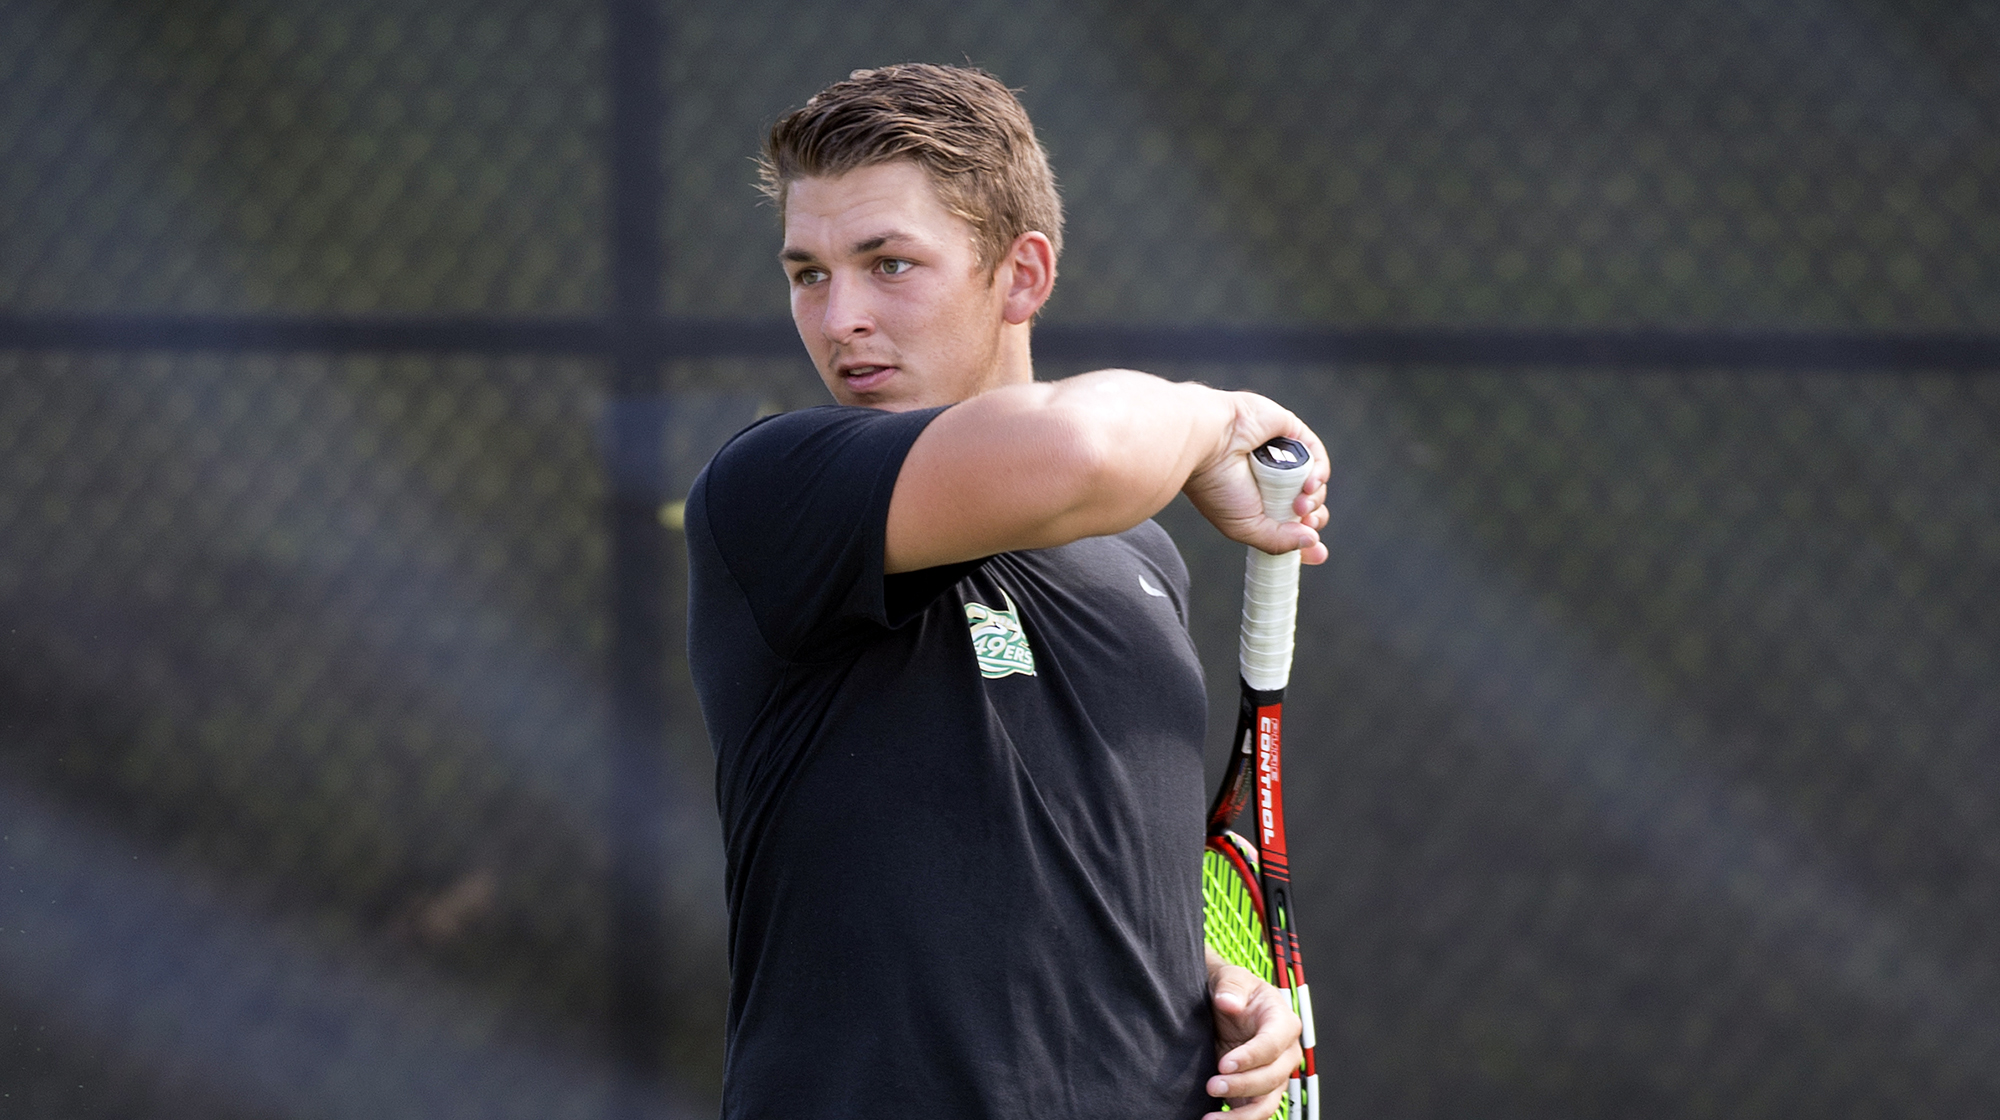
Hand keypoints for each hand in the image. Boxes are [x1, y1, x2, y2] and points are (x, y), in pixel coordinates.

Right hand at [1181, 391, 1330, 563]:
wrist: (1206, 445)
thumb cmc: (1214, 485)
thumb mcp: (1245, 527)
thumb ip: (1278, 540)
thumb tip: (1312, 540)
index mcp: (1256, 504)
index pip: (1290, 525)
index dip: (1307, 539)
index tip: (1318, 554)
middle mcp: (1270, 481)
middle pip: (1308, 504)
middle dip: (1313, 518)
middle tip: (1305, 523)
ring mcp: (1280, 457)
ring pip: (1314, 483)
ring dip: (1315, 498)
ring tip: (1300, 504)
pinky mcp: (1290, 432)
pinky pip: (1316, 455)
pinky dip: (1320, 473)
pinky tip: (1309, 485)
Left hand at [1204, 947, 1303, 1119]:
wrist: (1224, 1005)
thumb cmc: (1233, 990)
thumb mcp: (1231, 978)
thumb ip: (1230, 987)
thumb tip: (1228, 1002)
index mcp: (1283, 1023)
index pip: (1272, 1045)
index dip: (1250, 1057)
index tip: (1224, 1063)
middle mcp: (1285, 1053)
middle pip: (1272, 1078)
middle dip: (1242, 1085)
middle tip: (1212, 1086)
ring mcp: (1274, 1076)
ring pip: (1266, 1103)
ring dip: (1241, 1115)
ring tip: (1211, 1119)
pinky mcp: (1258, 1092)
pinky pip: (1254, 1113)